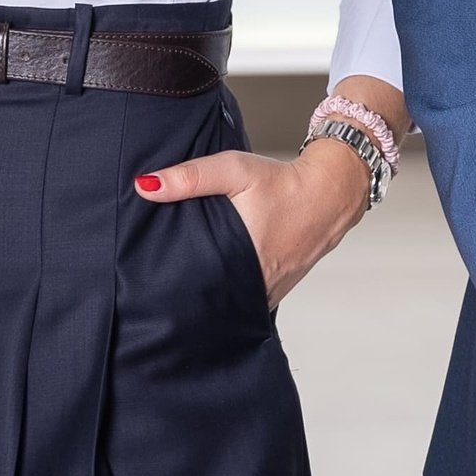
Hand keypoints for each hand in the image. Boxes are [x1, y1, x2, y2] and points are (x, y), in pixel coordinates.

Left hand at [136, 140, 367, 305]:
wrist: (329, 192)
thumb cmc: (281, 182)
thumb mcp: (233, 170)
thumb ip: (190, 177)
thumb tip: (146, 187)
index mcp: (243, 260)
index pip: (200, 290)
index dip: (176, 292)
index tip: (153, 290)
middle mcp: (259, 284)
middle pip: (214, 302)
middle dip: (190, 299)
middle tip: (161, 294)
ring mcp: (271, 292)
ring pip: (233, 306)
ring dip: (213, 300)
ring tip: (183, 295)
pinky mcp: (279, 289)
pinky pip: (249, 301)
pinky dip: (234, 295)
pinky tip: (217, 285)